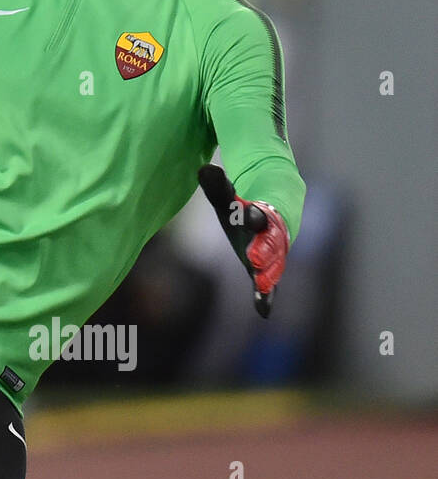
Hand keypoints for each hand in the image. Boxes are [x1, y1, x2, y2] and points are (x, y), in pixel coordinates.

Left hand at [197, 164, 289, 317]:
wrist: (275, 211)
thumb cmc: (244, 205)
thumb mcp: (227, 196)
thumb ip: (217, 185)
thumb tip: (204, 169)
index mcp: (263, 212)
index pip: (260, 212)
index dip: (254, 213)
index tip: (249, 213)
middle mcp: (271, 235)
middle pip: (271, 242)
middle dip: (263, 249)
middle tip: (254, 258)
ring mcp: (272, 254)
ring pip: (274, 263)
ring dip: (268, 273)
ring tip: (261, 285)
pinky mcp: (266, 270)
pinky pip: (269, 283)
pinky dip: (267, 296)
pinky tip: (263, 310)